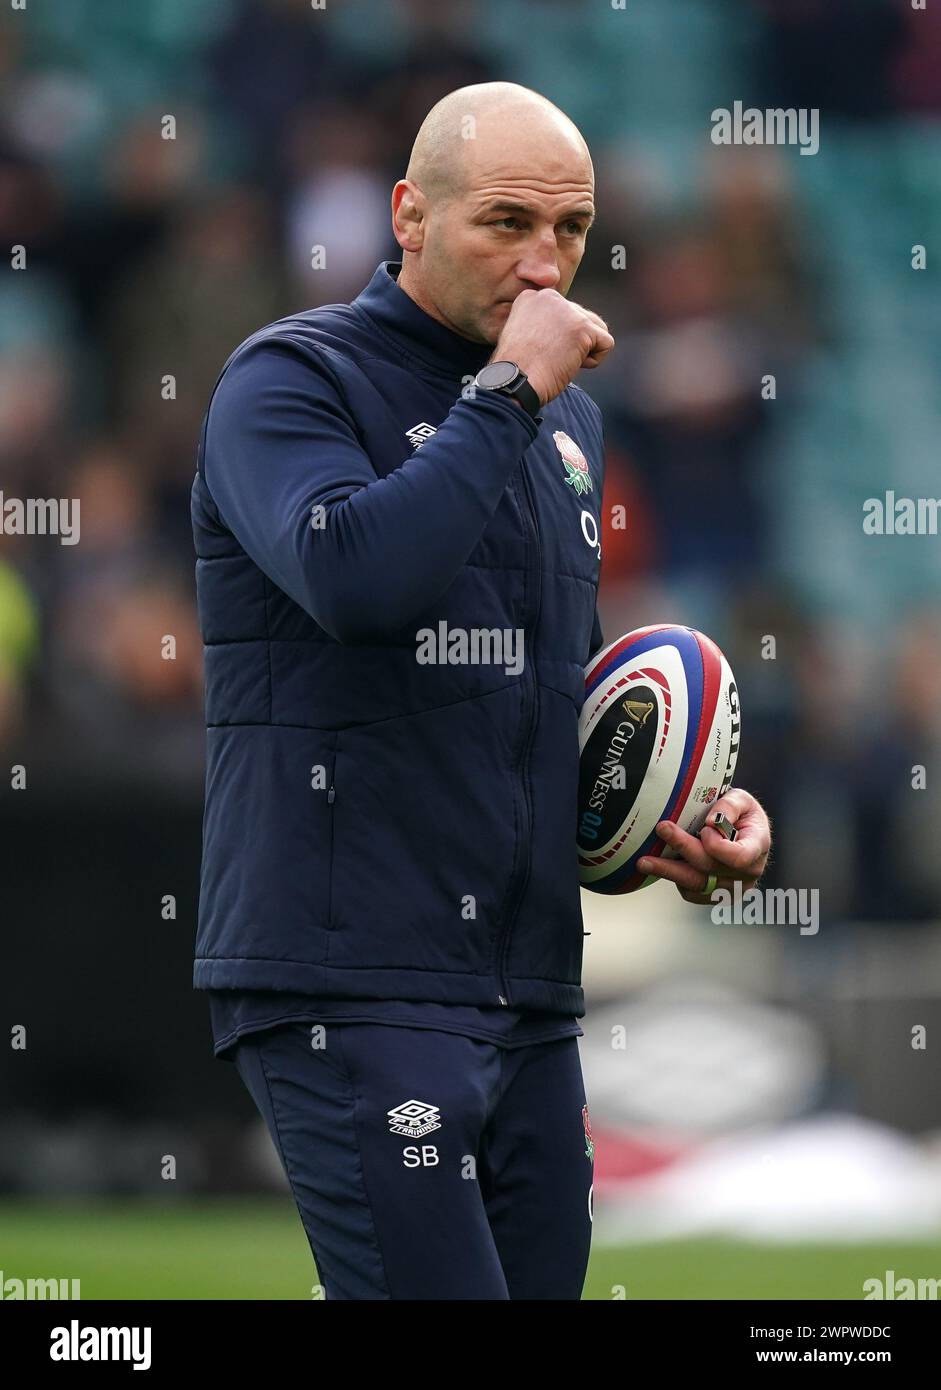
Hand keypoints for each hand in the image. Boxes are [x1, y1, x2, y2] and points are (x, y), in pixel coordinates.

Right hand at [491, 288, 614, 405]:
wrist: (514, 382)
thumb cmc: (516, 371)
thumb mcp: (523, 336)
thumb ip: (543, 325)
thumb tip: (567, 331)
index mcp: (531, 297)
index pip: (564, 314)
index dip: (557, 340)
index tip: (537, 353)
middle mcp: (549, 296)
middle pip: (582, 319)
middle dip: (572, 345)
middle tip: (547, 359)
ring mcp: (567, 310)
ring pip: (597, 329)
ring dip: (584, 351)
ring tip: (559, 360)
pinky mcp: (582, 327)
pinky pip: (606, 344)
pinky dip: (593, 361)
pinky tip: (569, 365)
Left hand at [636, 787, 770, 904]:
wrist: (743, 834)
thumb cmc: (741, 815)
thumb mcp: (742, 800)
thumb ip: (730, 806)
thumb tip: (711, 821)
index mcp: (757, 846)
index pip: (740, 856)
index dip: (718, 846)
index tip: (703, 829)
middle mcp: (747, 873)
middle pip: (710, 867)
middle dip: (683, 848)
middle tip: (661, 829)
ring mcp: (732, 888)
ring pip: (697, 884)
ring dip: (669, 872)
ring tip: (644, 862)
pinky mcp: (715, 896)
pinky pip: (691, 892)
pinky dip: (674, 879)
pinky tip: (658, 865)